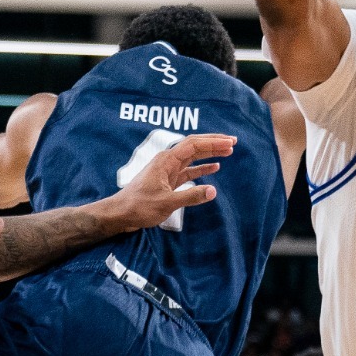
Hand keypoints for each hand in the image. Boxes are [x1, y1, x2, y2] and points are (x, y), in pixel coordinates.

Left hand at [106, 133, 236, 230]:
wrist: (121, 213)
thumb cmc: (140, 206)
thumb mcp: (167, 202)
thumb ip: (191, 196)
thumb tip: (213, 191)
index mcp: (167, 160)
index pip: (193, 144)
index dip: (213, 142)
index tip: (230, 142)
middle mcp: (168, 161)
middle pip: (194, 146)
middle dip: (213, 143)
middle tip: (233, 142)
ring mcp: (168, 170)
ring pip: (193, 157)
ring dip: (210, 154)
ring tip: (228, 151)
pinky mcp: (169, 180)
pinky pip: (189, 170)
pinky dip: (202, 168)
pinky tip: (214, 168)